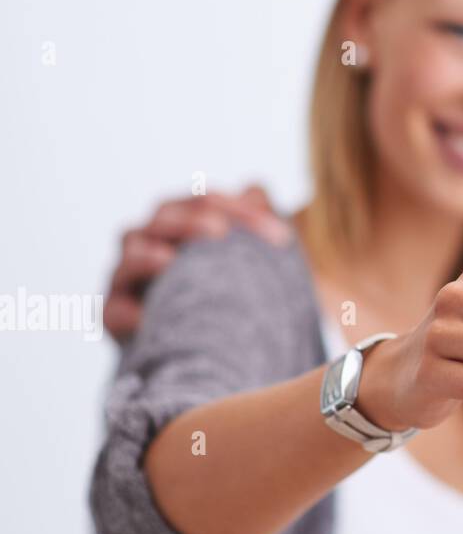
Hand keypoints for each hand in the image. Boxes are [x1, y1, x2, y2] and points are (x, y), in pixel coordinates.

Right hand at [104, 186, 291, 342]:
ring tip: (170, 262)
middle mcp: (154, 241)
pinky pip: (114, 310)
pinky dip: (126, 312)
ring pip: (130, 256)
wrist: (220, 346)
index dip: (238, 209)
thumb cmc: (238, 290)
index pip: (206, 202)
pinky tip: (146, 317)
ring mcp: (132, 277)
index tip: (277, 234)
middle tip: (220, 232)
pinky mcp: (119, 315)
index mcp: (186, 221)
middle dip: (192, 221)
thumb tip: (254, 188)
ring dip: (147, 256)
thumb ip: (257, 220)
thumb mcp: (259, 257)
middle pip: (164, 216)